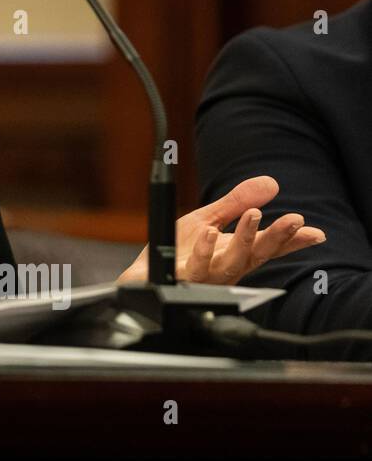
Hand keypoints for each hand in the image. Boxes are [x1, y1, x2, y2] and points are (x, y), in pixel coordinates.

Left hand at [117, 175, 325, 284]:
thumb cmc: (181, 250)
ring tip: (254, 215)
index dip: (293, 241)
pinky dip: (204, 250)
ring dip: (245, 238)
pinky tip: (209, 233)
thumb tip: (271, 183)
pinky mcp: (181, 277)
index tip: (315, 232)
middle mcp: (227, 266)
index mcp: (237, 252)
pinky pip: (196, 266)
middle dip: (277, 237)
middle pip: (257, 254)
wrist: (146, 275)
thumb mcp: (210, 219)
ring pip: (231, 261)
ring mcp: (206, 275)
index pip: (270, 246)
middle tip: (294, 219)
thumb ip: (237, 203)